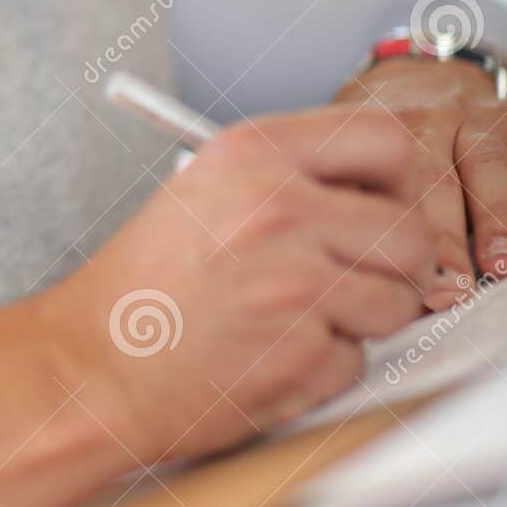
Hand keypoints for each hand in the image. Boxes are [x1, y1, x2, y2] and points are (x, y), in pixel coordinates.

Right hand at [46, 108, 433, 465]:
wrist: (95, 363)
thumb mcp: (206, 187)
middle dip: (397, 265)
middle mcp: (278, 208)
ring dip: (364, 320)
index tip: (384, 206)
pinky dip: (327, 366)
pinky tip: (274, 353)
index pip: (385, 140)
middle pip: (410, 230)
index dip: (397, 180)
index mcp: (253, 152)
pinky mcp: (302, 354)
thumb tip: (385, 191)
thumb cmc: (149, 281)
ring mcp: (295, 283)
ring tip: (302, 317)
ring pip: (398, 300)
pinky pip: (359, 359)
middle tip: (360, 278)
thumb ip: (293, 174)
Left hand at [333, 57, 506, 308]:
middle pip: (434, 182)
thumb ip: (351, 203)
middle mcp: (424, 125)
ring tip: (504, 265)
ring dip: (499, 219)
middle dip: (446, 241)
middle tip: (453, 292)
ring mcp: (475, 122)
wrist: (421, 71)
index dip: (390, 240)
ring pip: (489, 168)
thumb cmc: (377, 139)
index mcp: (372, 140)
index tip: (402, 289)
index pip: (379, 190)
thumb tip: (357, 280)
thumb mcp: (349, 155)